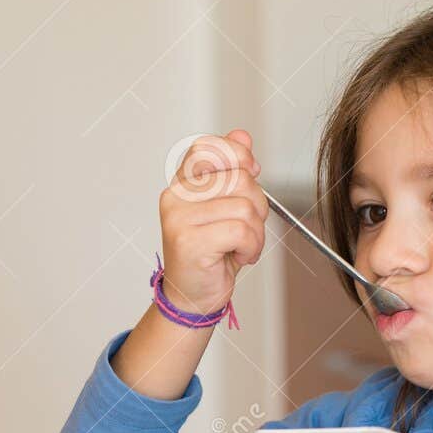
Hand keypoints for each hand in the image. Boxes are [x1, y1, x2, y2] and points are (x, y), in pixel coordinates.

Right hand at [158, 131, 267, 315]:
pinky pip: (241, 230)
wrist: (193, 297)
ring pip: (244, 206)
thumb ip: (232, 170)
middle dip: (257, 206)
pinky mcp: (189, 241)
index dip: (237, 154)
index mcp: (181, 184)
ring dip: (255, 232)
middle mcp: (175, 197)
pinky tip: (238, 256)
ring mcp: (179, 218)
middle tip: (247, 228)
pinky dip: (250, 247)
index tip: (251, 172)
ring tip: (242, 246)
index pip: (208, 147)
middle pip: (239, 178)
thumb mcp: (226, 207)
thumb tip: (241, 135)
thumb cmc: (210, 255)